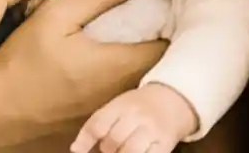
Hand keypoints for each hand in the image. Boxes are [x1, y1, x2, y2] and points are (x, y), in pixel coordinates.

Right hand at [0, 0, 167, 139]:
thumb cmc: (23, 60)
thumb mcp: (58, 15)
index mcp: (120, 66)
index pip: (172, 47)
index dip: (176, 25)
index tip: (172, 8)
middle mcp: (123, 96)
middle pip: (161, 68)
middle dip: (164, 44)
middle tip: (159, 21)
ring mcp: (110, 114)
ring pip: (142, 86)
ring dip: (145, 65)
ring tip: (139, 41)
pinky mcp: (95, 124)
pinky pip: (122, 102)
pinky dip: (125, 85)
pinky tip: (111, 69)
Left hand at [71, 83, 197, 152]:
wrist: (173, 100)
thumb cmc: (138, 107)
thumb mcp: (116, 107)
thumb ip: (96, 125)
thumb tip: (75, 150)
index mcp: (122, 105)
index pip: (98, 124)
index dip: (86, 142)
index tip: (80, 151)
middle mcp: (138, 115)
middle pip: (113, 140)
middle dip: (108, 149)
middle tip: (112, 147)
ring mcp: (153, 130)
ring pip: (130, 151)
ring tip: (124, 150)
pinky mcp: (165, 144)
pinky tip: (137, 152)